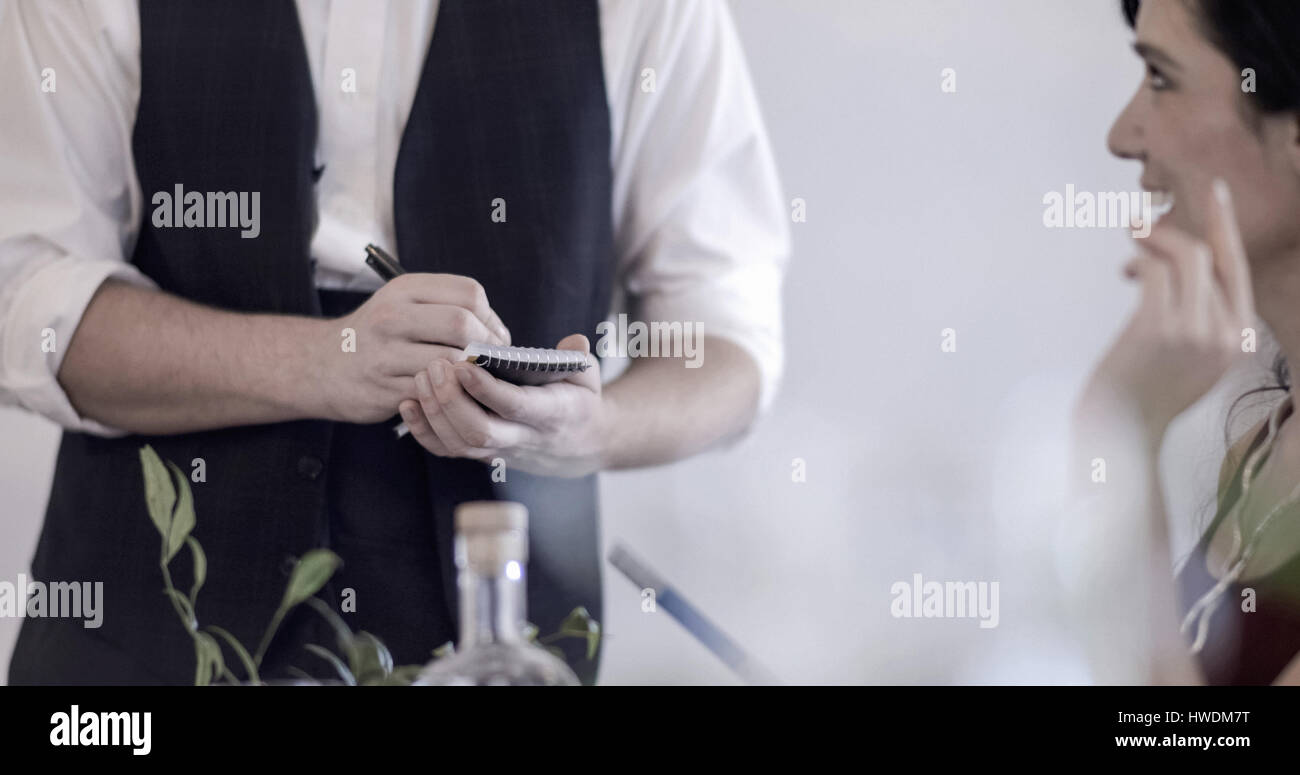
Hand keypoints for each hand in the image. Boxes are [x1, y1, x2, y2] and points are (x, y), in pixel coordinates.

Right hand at [316, 273, 510, 423]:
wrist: (320, 366)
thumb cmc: (377, 335)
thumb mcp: (404, 305)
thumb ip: (448, 308)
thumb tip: (499, 334)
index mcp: (404, 290)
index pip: (469, 293)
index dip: (492, 318)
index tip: (495, 337)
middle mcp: (392, 316)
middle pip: (462, 324)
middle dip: (487, 346)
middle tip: (491, 361)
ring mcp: (384, 353)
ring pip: (450, 361)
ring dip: (471, 373)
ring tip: (473, 378)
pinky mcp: (383, 388)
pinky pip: (433, 392)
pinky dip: (450, 394)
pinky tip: (451, 393)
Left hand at [397, 334, 608, 477]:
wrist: (578, 445)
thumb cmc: (579, 400)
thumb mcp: (588, 377)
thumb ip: (579, 358)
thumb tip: (574, 343)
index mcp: (552, 414)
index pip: (515, 406)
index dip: (486, 388)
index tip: (462, 363)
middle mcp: (523, 438)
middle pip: (479, 431)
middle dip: (451, 400)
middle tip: (435, 366)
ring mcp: (500, 450)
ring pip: (459, 443)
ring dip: (434, 412)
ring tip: (421, 375)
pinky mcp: (482, 454)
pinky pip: (447, 450)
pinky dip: (423, 430)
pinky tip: (409, 403)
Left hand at [1078, 179, 1254, 439]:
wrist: (1119, 434)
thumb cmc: (1144, 393)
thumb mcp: (1189, 357)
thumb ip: (1198, 316)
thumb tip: (1177, 265)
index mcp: (1238, 339)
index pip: (1237, 269)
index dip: (1225, 225)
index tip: (1214, 190)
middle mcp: (1225, 334)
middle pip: (1208, 256)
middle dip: (1172, 231)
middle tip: (1137, 223)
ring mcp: (1196, 332)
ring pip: (1184, 257)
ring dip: (1152, 240)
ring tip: (1129, 243)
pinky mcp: (1160, 330)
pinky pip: (1155, 271)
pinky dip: (1139, 261)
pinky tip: (1126, 273)